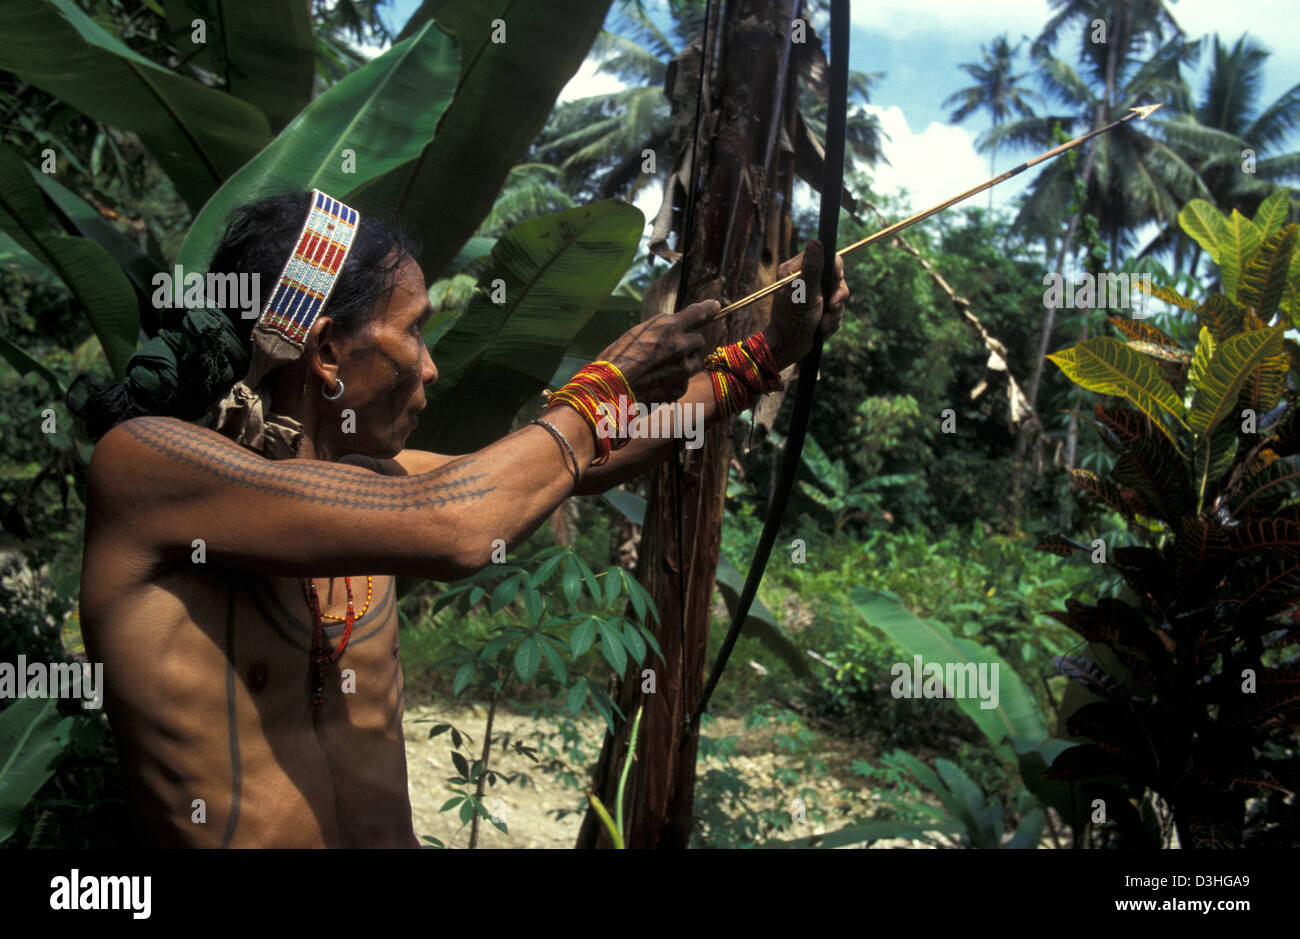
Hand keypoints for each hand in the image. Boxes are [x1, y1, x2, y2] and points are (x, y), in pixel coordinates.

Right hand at [595, 299, 717, 403]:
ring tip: (660, 367)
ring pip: (694, 362)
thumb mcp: (639, 331)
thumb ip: (663, 326)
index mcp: (669, 327)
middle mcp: (681, 346)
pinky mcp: (680, 389)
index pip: (698, 313)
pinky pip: (685, 381)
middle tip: (670, 348)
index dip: (708, 308)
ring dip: (684, 362)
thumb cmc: (618, 357)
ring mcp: (683, 370)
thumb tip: (680, 323)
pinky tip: (656, 382)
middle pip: (699, 340)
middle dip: (689, 343)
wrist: (611, 388)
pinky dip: (675, 381)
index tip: (716, 305)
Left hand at [765, 239, 848, 368]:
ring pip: (838, 295)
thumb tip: (815, 241)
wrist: (789, 348)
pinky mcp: (818, 307)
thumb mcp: (806, 292)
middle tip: (831, 307)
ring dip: (834, 313)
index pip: (826, 256)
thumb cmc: (793, 320)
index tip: (836, 280)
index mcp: (795, 270)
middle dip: (837, 296)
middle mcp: (804, 279)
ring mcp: (812, 293)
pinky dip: (832, 321)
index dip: (835, 269)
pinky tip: (822, 330)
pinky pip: (836, 309)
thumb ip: (812, 268)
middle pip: (835, 277)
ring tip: (823, 324)